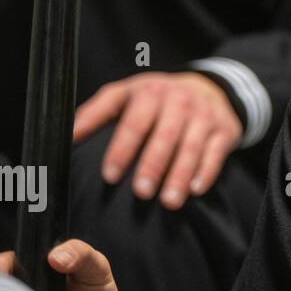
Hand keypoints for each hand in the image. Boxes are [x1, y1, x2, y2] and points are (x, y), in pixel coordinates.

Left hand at [74, 72, 242, 208]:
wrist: (209, 88)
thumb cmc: (156, 99)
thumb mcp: (126, 95)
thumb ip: (96, 112)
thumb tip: (66, 135)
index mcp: (149, 92)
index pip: (133, 122)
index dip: (121, 149)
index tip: (109, 176)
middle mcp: (179, 100)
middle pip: (164, 135)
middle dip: (152, 165)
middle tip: (139, 193)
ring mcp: (204, 114)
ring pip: (191, 147)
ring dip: (179, 175)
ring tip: (168, 202)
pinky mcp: (224, 129)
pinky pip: (216, 153)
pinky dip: (206, 172)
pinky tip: (195, 190)